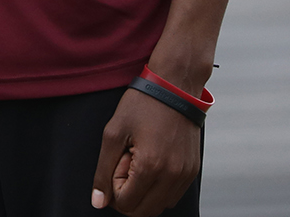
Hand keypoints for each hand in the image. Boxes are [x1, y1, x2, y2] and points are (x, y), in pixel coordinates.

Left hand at [91, 88, 200, 214]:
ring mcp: (186, 175)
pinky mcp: (193, 171)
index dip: (113, 189)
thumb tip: (98, 202)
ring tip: (138, 161)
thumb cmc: (141, 106)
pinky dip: (158, 188)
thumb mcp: (113, 134)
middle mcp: (173, 176)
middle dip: (127, 195)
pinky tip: (151, 163)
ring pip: (160, 206)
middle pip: (144, 211)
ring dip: (143, 192)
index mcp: (152, 167)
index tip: (116, 163)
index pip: (126, 204)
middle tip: (125, 164)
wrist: (175, 88)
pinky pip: (173, 195)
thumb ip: (103, 171)